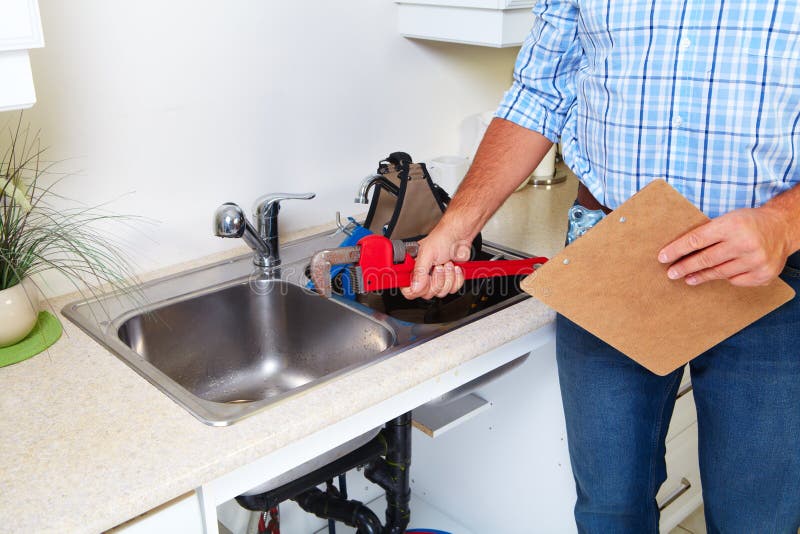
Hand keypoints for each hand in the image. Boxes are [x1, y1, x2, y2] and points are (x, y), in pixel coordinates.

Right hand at [400, 226, 471, 299]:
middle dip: (437, 280)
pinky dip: (457, 278)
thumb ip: (419, 271)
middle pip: (426, 293)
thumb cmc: (442, 238)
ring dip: (448, 277)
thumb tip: (415, 287)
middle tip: (438, 266)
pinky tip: (455, 268)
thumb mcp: (427, 252)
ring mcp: (435, 278)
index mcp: (412, 268)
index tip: (424, 280)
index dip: (416, 289)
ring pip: (441, 292)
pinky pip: (452, 289)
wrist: (459, 236)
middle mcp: (422, 275)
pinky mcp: (448, 280)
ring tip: (447, 263)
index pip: (407, 289)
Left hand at [657, 206, 791, 285]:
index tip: (662, 257)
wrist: (782, 228)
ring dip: (700, 276)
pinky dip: (724, 278)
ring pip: (718, 273)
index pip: (696, 239)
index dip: (677, 250)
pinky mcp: (763, 274)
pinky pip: (734, 280)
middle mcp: (745, 243)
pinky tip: (716, 276)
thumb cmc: (748, 223)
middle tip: (670, 273)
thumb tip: (678, 250)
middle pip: (705, 259)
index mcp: (732, 225)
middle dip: (684, 267)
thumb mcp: (728, 219)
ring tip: (687, 278)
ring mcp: (755, 261)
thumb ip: (708, 233)